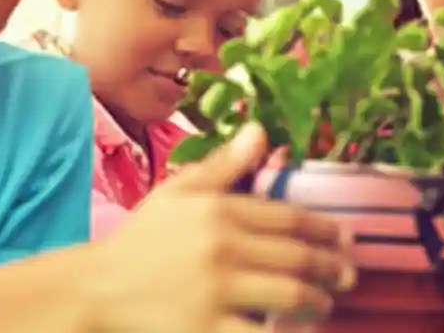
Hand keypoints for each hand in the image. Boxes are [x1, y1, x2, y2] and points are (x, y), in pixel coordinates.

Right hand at [85, 123, 356, 331]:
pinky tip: (296, 332)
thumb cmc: (141, 242)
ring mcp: (216, 291)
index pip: (289, 217)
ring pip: (288, 296)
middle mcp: (222, 248)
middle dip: (330, 268)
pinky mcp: (206, 330)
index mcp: (219, 210)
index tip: (345, 238)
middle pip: (297, 257)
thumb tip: (260, 130)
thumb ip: (223, 165)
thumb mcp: (178, 193)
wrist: (96, 290)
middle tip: (347, 276)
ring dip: (316, 302)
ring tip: (323, 305)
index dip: (324, 229)